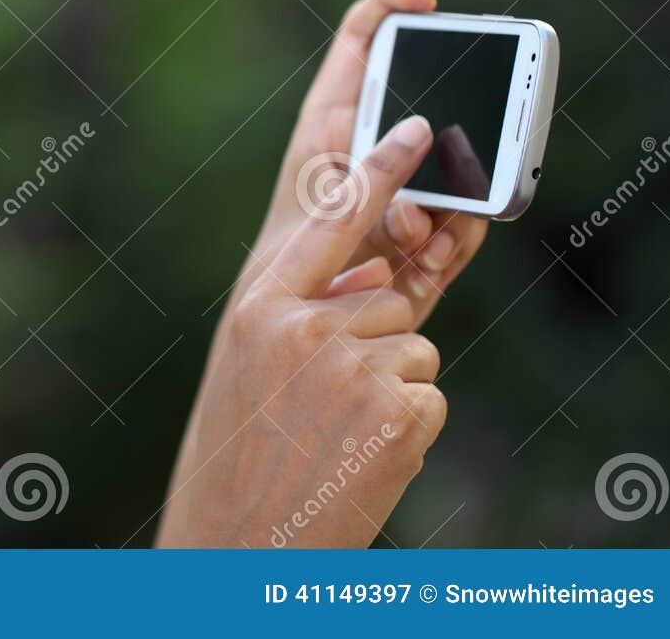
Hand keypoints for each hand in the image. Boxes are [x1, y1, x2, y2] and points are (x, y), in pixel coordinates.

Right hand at [157, 115, 446, 546]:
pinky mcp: (396, 413)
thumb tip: (364, 274)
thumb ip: (301, 309)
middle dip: (374, 337)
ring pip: (414, 343)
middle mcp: (302, 329)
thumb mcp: (251, 361)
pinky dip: (407, 422)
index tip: (420, 128)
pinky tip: (362, 451)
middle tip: (325, 398)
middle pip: (387, 295)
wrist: (240, 540)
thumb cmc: (241, 447)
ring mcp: (351, 370)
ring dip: (391, 383)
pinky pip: (429, 391)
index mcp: (259, 306)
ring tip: (337, 428)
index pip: (328, 218)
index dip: (379, 168)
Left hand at [247, 0, 488, 324]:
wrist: (301, 327)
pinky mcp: (433, 231)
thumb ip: (372, 180)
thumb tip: (424, 149)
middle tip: (444, 175)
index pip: (365, 37)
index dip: (393, 3)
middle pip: (439, 101)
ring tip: (414, 241)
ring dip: (450, 206)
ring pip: (464, 168)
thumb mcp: (323, 208)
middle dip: (454, 134)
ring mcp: (413, 183)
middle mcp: (381, 140)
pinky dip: (452, 244)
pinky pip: (466, 224)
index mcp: (338, 115)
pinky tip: (422, 265)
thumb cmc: (291, 256)